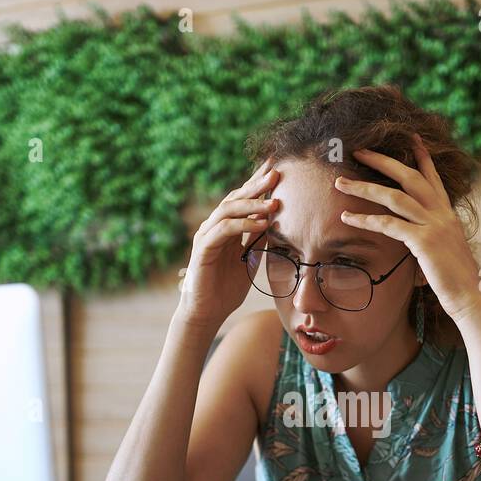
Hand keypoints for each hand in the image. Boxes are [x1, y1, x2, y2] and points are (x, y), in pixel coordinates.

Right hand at [177, 157, 279, 330]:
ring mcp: (207, 235)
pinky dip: (243, 225)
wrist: (208, 312)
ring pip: (228, 210)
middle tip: (276, 173)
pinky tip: (261, 224)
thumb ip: (259, 240)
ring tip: (274, 202)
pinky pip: (224, 230)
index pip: (243, 198)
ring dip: (252, 204)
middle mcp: (214, 226)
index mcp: (227, 227)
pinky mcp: (203, 248)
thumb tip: (277, 222)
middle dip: (256, 185)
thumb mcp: (251, 260)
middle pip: (235, 197)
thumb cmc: (227, 288)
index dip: (258, 182)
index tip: (277, 168)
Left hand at [335, 134, 480, 324]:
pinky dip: (365, 220)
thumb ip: (433, 236)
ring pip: (394, 197)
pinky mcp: (424, 242)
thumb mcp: (446, 251)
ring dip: (364, 188)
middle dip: (382, 161)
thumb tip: (419, 235)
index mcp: (448, 214)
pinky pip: (389, 225)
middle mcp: (442, 214)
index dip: (422, 156)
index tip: (411, 136)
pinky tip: (347, 219)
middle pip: (409, 177)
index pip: (433, 178)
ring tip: (340, 184)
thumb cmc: (455, 280)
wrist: (470, 298)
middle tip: (359, 151)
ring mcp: (434, 226)